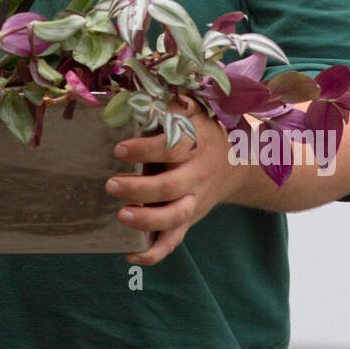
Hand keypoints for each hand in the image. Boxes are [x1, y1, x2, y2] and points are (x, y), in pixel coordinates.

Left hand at [105, 95, 244, 264]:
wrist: (238, 163)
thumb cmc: (201, 130)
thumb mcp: (193, 112)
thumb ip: (168, 105)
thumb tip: (131, 92)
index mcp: (196, 145)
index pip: (172, 148)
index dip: (146, 149)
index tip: (119, 148)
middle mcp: (196, 176)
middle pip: (171, 187)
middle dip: (140, 189)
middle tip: (111, 185)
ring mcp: (194, 201)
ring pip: (174, 217)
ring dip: (147, 221)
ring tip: (121, 217)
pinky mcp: (188, 220)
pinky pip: (173, 241)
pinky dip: (154, 253)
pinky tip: (130, 255)